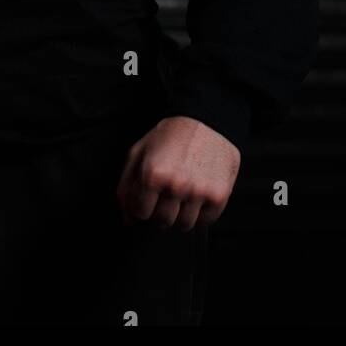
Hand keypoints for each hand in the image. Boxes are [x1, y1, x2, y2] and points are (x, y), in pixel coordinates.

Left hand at [115, 115, 240, 231]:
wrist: (205, 120)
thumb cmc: (168, 136)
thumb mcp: (139, 152)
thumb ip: (126, 187)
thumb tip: (127, 220)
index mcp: (153, 174)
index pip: (141, 213)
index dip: (142, 205)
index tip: (148, 196)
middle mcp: (177, 185)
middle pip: (163, 222)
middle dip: (160, 212)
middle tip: (165, 196)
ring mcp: (200, 192)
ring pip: (184, 225)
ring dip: (180, 214)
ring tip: (182, 195)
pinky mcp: (219, 195)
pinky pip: (206, 221)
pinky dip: (200, 213)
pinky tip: (197, 195)